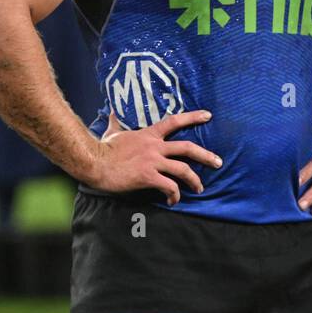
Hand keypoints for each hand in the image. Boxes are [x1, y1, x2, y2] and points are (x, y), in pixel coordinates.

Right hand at [88, 109, 221, 205]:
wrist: (93, 161)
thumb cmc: (101, 148)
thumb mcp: (112, 132)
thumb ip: (116, 122)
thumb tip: (112, 111)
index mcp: (149, 135)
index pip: (174, 121)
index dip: (193, 117)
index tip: (208, 115)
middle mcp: (154, 146)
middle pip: (187, 148)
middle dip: (206, 155)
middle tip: (218, 162)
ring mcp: (152, 161)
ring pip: (183, 169)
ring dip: (194, 180)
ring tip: (199, 189)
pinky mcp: (147, 176)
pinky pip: (169, 186)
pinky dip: (175, 194)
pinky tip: (173, 200)